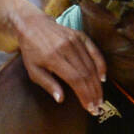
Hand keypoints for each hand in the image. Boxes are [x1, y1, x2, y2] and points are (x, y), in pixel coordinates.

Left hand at [0, 0, 105, 114]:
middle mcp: (67, 48)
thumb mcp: (33, 70)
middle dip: (93, 93)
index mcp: (54, 57)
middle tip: (97, 107)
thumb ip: (48, 84)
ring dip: (97, 84)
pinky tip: (102, 78)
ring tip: (99, 98)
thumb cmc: (31, 51)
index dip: (84, 95)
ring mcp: (75, 40)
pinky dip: (101, 65)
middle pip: (86, 74)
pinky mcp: (81, 36)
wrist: (33, 25)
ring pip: (91, 65)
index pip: (75, 79)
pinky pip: (95, 52)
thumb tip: (60, 99)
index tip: (89, 107)